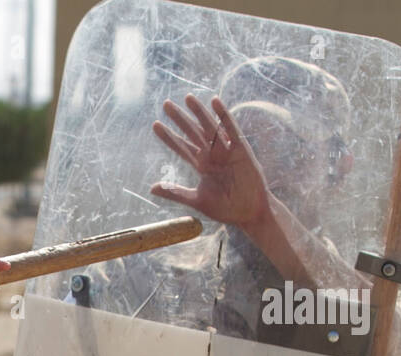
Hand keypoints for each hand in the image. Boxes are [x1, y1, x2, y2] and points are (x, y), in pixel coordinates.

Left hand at [150, 95, 270, 229]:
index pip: (182, 147)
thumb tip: (151, 188)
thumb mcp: (196, 200)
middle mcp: (211, 155)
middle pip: (193, 133)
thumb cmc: (224, 208)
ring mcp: (226, 151)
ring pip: (210, 127)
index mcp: (201, 166)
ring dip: (199, 112)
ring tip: (188, 98)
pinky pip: (231, 129)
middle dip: (180, 119)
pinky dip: (224, 116)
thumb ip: (175, 192)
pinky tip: (215, 102)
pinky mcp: (241, 149)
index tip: (156, 125)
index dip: (169, 137)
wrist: (248, 213)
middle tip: (166, 104)